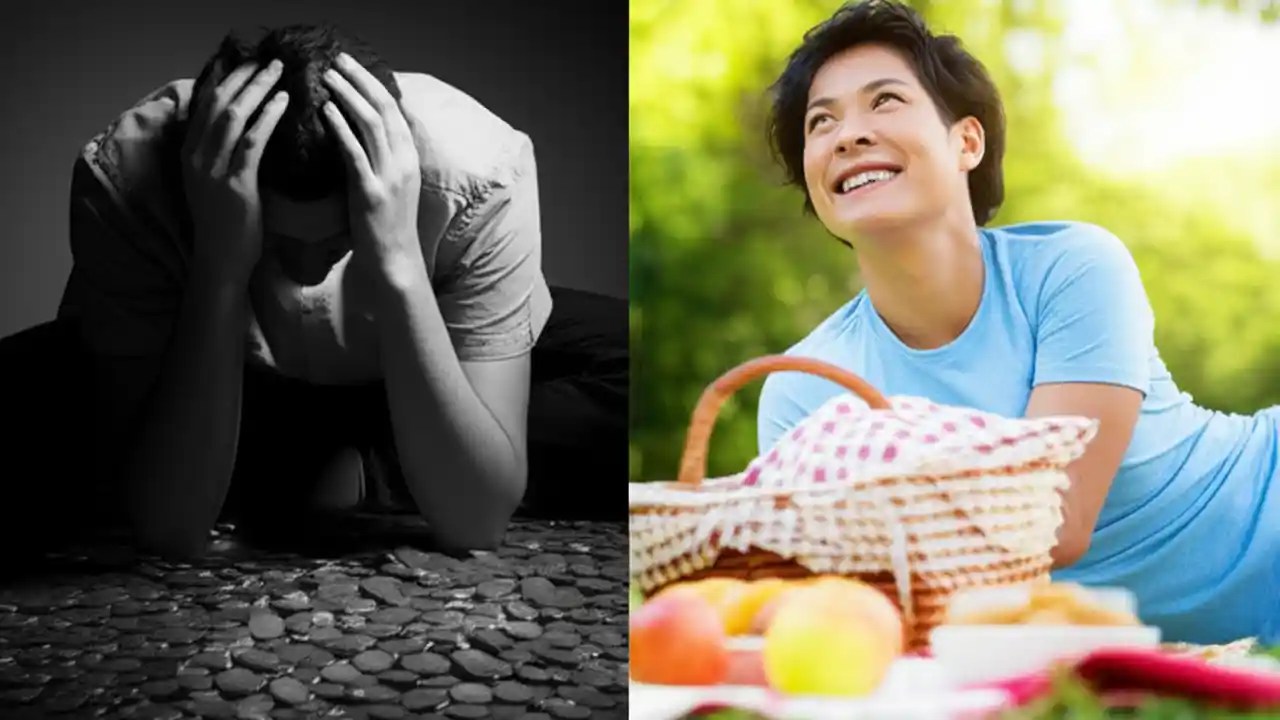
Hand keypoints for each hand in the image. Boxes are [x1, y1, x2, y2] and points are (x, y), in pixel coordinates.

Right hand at [181, 58, 288, 285]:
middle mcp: (196, 156)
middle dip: (244, 77)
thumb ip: (223, 155)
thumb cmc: (227, 224)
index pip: (205, 103)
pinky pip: (252, 142)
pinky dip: (268, 117)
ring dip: (258, 88)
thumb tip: (246, 127)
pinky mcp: (235, 184)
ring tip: (278, 71)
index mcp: (190, 152)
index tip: (249, 64)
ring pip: (233, 115)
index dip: (227, 80)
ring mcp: (212, 169)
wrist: (221, 262)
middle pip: (218, 102)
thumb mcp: (215, 182)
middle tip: (269, 60)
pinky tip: (283, 102)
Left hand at [321, 52, 423, 281]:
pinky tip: (327, 110)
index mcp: (409, 158)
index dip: (372, 83)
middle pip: (384, 108)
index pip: (394, 109)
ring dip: (349, 96)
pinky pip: (355, 152)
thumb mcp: (391, 185)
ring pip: (372, 123)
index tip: (351, 65)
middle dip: (360, 79)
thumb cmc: (387, 226)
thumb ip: (380, 157)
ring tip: (328, 77)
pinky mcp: (372, 193)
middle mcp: (404, 162)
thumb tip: (359, 131)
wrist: (395, 262)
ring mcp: (390, 177)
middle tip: (338, 59)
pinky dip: (342, 128)